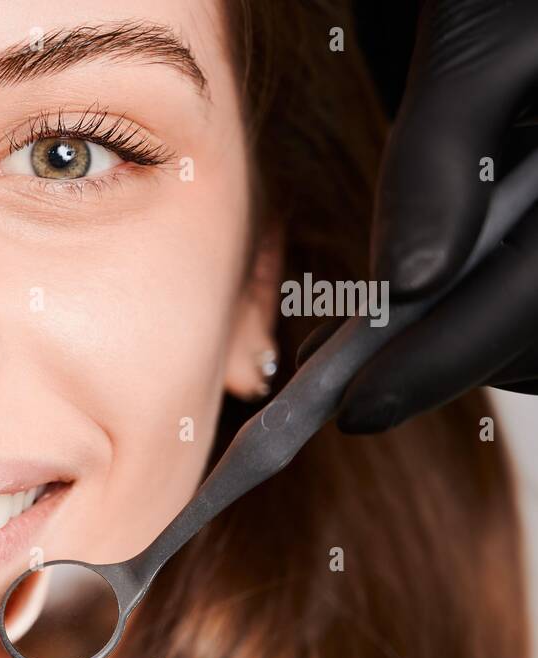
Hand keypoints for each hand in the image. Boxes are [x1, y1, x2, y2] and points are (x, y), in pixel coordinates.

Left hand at [298, 0, 537, 432]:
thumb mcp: (477, 36)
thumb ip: (441, 152)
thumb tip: (408, 283)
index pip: (533, 291)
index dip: (445, 358)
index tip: (358, 410)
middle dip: (445, 364)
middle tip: (349, 395)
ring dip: (464, 347)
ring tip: (368, 352)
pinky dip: (483, 316)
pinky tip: (421, 304)